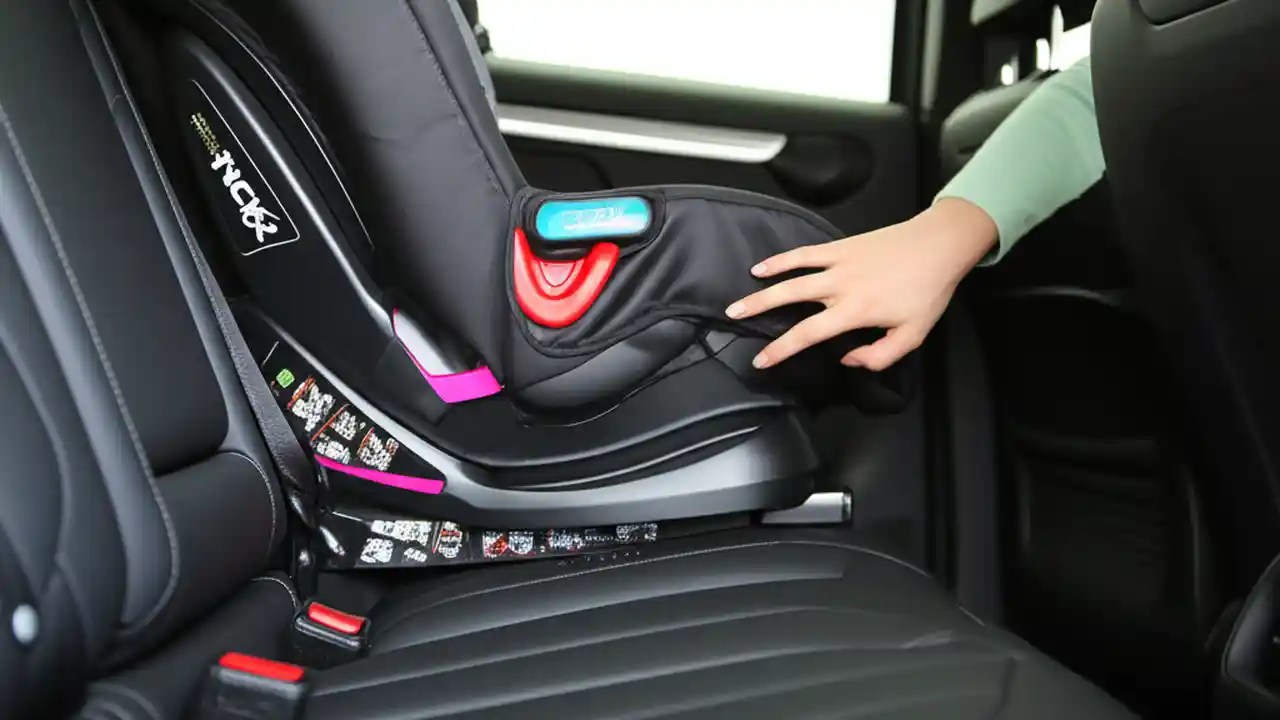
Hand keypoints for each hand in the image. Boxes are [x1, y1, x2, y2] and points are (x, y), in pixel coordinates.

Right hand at [725, 197, 997, 370]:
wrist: (939, 245)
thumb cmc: (928, 292)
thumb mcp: (912, 335)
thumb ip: (878, 356)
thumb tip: (847, 359)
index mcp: (855, 311)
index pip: (808, 334)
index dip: (781, 349)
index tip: (760, 361)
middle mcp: (840, 287)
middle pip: (789, 299)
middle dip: (758, 311)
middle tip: (733, 319)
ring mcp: (838, 263)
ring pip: (791, 276)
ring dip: (762, 288)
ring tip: (739, 300)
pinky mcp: (841, 247)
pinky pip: (805, 253)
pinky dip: (782, 260)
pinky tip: (762, 267)